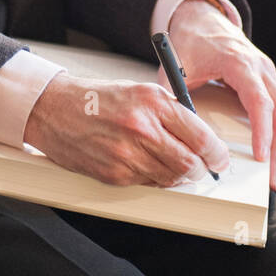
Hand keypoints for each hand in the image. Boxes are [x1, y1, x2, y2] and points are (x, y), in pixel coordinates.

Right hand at [23, 72, 230, 186]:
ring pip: (172, 178)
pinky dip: (155, 179)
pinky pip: (148, 183)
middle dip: (202, 169)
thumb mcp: (139, 92)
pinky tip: (148, 165)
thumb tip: (200, 137)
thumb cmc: (98, 99)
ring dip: (179, 176)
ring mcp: (127, 154)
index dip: (217, 152)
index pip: (200, 135)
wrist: (54, 109)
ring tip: (175, 166)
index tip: (221, 158)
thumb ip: (171, 112)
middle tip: (204, 168)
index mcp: (152, 102)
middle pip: (190, 163)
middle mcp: (142, 128)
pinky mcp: (114, 173)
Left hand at [167, 0, 275, 191]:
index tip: (260, 158)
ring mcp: (269, 75)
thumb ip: (175, 98)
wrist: (202, 19)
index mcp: (239, 63)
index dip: (262, 131)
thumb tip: (175, 134)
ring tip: (275, 175)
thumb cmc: (190, 42)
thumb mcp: (176, 67)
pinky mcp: (270, 82)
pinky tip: (274, 156)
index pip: (259, 101)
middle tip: (271, 179)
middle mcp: (261, 68)